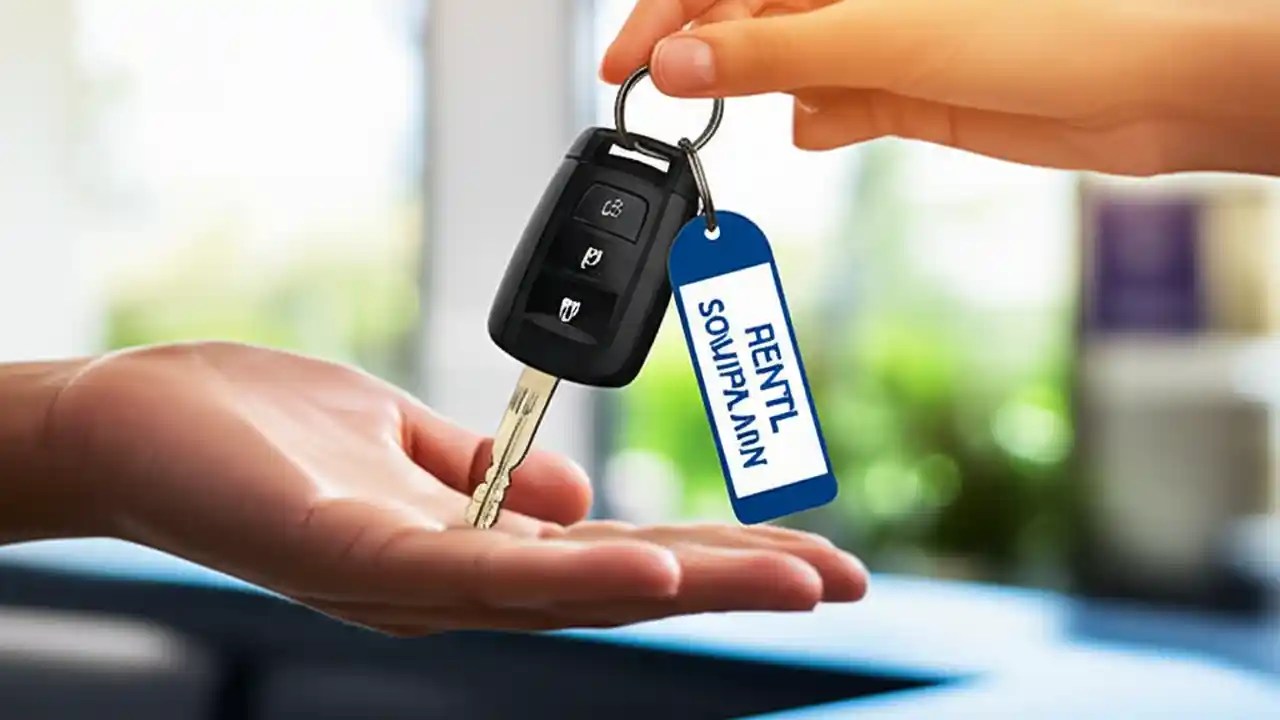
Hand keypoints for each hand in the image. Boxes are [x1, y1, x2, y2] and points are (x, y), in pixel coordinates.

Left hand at [43, 342, 865, 634]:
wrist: (131, 424)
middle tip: (844, 582)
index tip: (807, 552)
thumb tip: (578, 494)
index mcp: (471, 547)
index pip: (614, 557)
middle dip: (737, 584)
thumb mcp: (402, 439)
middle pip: (619, 583)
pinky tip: (648, 563)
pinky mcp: (362, 559)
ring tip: (791, 580)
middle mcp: (454, 580)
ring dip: (691, 584)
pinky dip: (574, 574)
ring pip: (575, 590)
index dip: (717, 557)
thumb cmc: (259, 432)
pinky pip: (485, 575)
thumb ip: (489, 472)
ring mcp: (411, 580)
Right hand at [602, 0, 1279, 175]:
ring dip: (769, 98)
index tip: (624, 67)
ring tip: (777, 114)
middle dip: (712, 63)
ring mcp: (881, 40)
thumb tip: (679, 62)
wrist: (1154, 88)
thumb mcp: (889, 37)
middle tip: (681, 110)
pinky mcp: (905, 89)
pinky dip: (820, 122)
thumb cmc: (1057, 27)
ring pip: (787, 68)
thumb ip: (775, 54)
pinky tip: (829, 129)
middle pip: (748, 22)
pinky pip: (833, 105)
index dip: (664, 16)